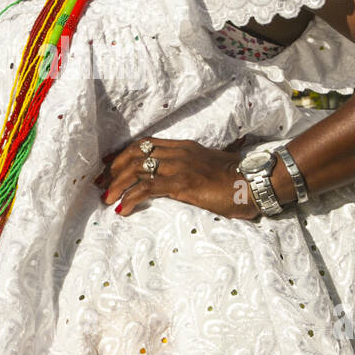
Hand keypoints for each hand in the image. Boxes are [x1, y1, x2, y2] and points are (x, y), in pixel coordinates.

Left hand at [92, 137, 261, 219]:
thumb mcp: (209, 168)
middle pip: (134, 154)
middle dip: (113, 170)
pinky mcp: (182, 183)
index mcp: (184, 146)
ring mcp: (179, 166)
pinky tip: (123, 209)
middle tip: (100, 186)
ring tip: (107, 200)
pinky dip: (131, 198)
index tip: (108, 167)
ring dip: (117, 185)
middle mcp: (178, 152)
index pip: (144, 144)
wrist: (254, 182)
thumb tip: (179, 182)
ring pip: (136, 169)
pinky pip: (147, 188)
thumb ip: (192, 170)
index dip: (122, 155)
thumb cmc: (237, 181)